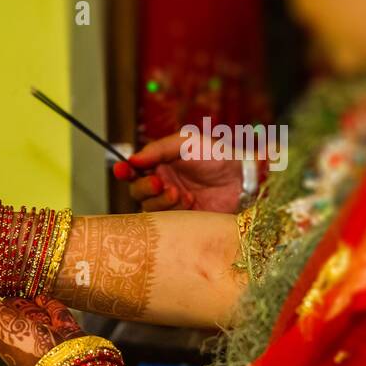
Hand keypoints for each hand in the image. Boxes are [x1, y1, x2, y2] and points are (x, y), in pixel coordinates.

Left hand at [0, 272, 83, 365]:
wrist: (64, 361)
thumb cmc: (25, 347)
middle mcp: (14, 325)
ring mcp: (36, 322)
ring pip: (24, 300)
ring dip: (19, 288)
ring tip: (9, 265)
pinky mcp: (57, 319)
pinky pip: (49, 303)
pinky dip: (45, 296)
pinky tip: (40, 286)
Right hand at [112, 132, 244, 212]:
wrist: (243, 180)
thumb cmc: (217, 156)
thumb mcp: (187, 143)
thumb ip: (158, 149)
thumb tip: (132, 159)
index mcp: (160, 164)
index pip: (134, 169)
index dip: (124, 170)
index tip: (122, 170)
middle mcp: (162, 185)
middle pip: (137, 190)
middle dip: (145, 187)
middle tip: (160, 183)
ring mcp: (171, 205)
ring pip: (148, 208)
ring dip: (161, 201)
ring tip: (181, 193)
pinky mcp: (182, 222)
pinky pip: (165, 222)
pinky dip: (173, 211)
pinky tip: (190, 203)